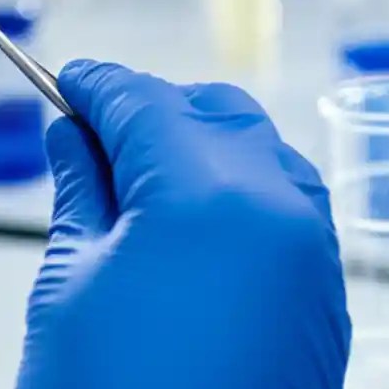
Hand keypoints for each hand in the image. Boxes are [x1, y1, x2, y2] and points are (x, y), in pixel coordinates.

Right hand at [17, 61, 350, 388]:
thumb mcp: (70, 286)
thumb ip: (81, 191)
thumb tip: (71, 136)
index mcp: (208, 200)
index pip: (144, 103)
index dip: (96, 87)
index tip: (66, 84)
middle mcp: (280, 216)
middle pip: (212, 115)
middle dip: (149, 112)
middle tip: (89, 136)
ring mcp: (314, 261)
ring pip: (261, 156)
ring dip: (200, 148)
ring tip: (137, 183)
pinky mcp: (322, 304)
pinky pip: (288, 212)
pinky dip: (239, 196)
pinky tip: (188, 226)